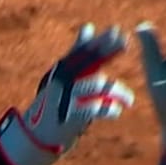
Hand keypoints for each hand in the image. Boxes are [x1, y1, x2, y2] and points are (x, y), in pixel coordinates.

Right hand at [0, 22, 135, 164]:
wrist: (36, 137)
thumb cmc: (55, 104)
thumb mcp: (63, 77)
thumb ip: (77, 54)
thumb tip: (88, 27)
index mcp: (62, 70)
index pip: (83, 51)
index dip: (101, 41)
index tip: (118, 31)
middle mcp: (62, 79)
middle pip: (89, 61)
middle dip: (108, 50)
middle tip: (125, 43)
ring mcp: (65, 96)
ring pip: (98, 86)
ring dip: (118, 93)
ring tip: (129, 101)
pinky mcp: (69, 115)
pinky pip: (95, 108)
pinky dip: (109, 109)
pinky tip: (117, 111)